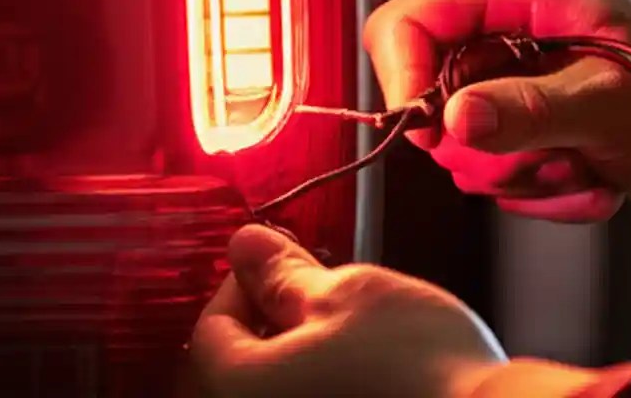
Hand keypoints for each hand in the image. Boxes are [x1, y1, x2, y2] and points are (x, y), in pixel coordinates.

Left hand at [191, 224, 505, 397]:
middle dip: (270, 321)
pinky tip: (366, 367)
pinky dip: (326, 384)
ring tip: (348, 327)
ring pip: (279, 389)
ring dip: (299, 353)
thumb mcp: (347, 293)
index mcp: (240, 389)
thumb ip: (283, 273)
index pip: (211, 330)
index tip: (277, 260)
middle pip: (240, 368)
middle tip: (312, 288)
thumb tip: (247, 247)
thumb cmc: (419, 365)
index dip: (241, 283)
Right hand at [363, 0, 630, 220]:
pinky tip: (591, 178)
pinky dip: (539, 189)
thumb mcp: (612, 103)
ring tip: (583, 168)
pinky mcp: (525, 119)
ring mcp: (512, 77)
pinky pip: (493, 169)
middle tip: (544, 158)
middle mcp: (502, 28)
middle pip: (428, 94)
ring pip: (461, 143)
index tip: (432, 135)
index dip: (402, 79)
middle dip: (481, 146)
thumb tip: (450, 121)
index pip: (406, 22)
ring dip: (519, 175)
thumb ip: (528, 110)